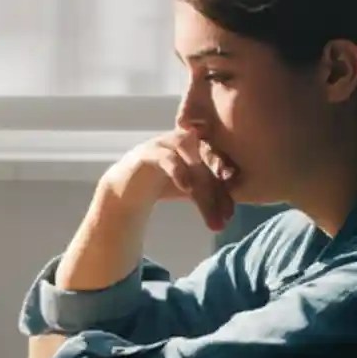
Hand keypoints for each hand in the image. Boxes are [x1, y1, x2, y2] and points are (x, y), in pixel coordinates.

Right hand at [100, 129, 237, 231]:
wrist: (127, 188)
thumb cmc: (166, 184)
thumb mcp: (192, 190)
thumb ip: (211, 197)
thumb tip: (229, 217)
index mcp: (202, 146)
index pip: (220, 166)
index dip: (227, 190)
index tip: (229, 214)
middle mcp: (187, 141)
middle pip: (209, 162)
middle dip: (217, 190)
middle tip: (223, 215)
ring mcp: (166, 143)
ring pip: (191, 158)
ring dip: (202, 181)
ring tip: (208, 204)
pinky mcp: (148, 152)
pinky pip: (167, 157)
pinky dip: (179, 171)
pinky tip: (186, 188)